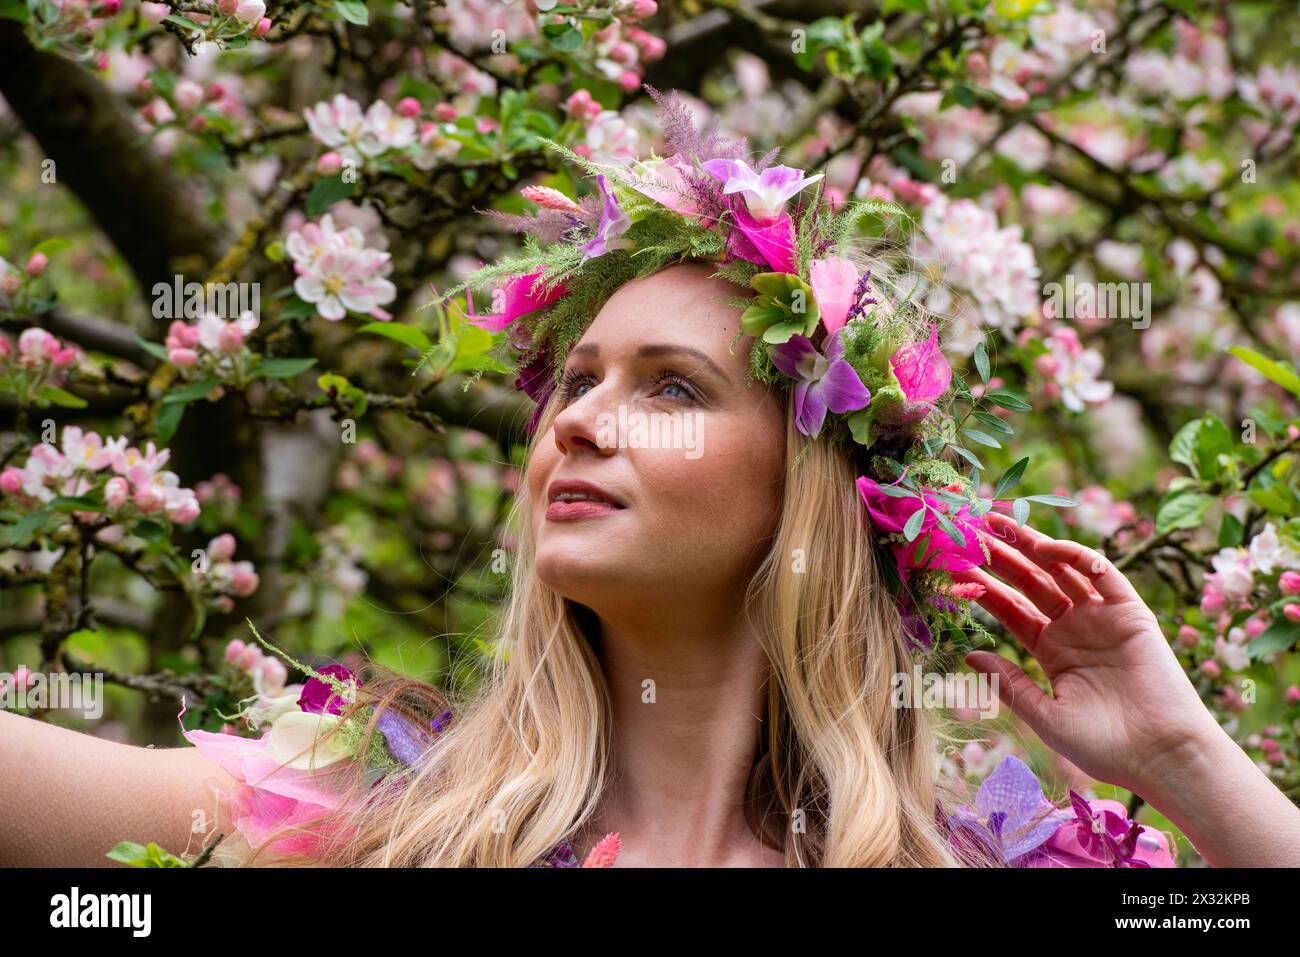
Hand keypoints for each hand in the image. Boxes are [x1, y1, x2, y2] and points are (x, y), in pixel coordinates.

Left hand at [950, 511, 1219, 795]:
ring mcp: (1103, 619)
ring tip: (1000, 527)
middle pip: (1031, 583)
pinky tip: (1047, 547)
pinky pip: (1104, 575)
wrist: (1162, 757)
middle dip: (1003, 558)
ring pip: (1063, 571)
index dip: (985, 588)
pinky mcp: (1132, 613)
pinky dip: (1078, 557)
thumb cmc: (1104, 746)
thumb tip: (969, 656)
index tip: (956, 568)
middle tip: (971, 532)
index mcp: (1052, 652)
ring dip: (1034, 547)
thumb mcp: (1045, 715)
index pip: (1011, 611)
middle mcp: (1075, 630)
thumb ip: (1010, 684)